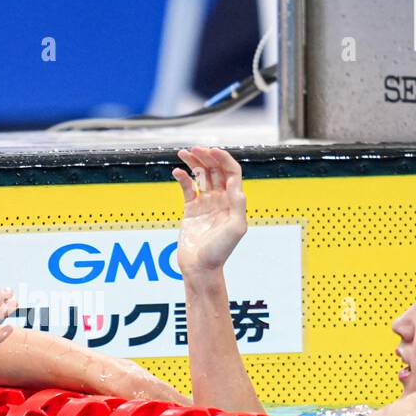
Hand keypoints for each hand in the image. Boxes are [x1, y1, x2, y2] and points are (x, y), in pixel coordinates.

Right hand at [173, 146, 246, 277]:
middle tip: (195, 148)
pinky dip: (182, 178)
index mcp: (233, 201)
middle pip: (216, 170)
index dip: (223, 159)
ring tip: (183, 152)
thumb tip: (237, 187)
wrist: (200, 267)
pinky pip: (187, 188)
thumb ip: (238, 207)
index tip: (212, 151)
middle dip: (206, 157)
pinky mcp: (191, 209)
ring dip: (194, 162)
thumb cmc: (220, 252)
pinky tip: (177, 172)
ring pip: (201, 175)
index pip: (231, 172)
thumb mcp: (235, 229)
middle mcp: (221, 199)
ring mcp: (206, 203)